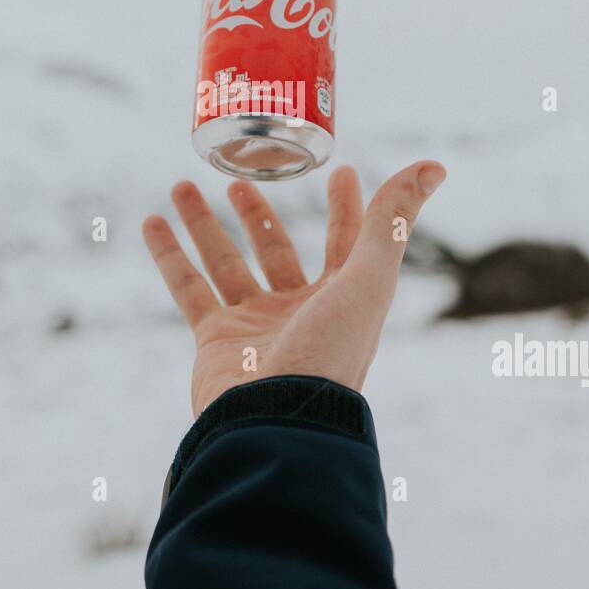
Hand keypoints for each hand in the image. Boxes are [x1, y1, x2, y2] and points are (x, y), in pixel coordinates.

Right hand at [143, 160, 446, 416]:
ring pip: (224, 263)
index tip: (339, 171)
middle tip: (239, 179)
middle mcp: (300, 310)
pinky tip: (153, 222)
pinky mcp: (216, 340)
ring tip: (183, 185)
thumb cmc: (330, 353)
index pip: (346, 240)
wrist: (276, 423)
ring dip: (204, 224)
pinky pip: (188, 288)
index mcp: (344, 298)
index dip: (346, 206)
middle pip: (276, 250)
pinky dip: (169, 255)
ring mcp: (255, 325)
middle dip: (258, 214)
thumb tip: (435, 166)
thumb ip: (392, 221)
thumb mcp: (369, 278)